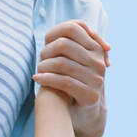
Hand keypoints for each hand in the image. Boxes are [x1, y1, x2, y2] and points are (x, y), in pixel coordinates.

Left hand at [32, 20, 110, 136]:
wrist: (86, 112)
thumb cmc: (76, 80)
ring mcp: (96, 79)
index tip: (46, 42)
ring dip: (44, 66)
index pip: (72, 28)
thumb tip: (80, 25)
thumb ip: (77, 41)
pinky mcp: (90, 95)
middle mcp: (99, 62)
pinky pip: (63, 82)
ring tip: (39, 70)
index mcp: (96, 49)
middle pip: (64, 45)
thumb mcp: (79, 58)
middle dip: (47, 51)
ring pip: (61, 63)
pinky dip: (46, 79)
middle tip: (41, 59)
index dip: (54, 32)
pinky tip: (37, 79)